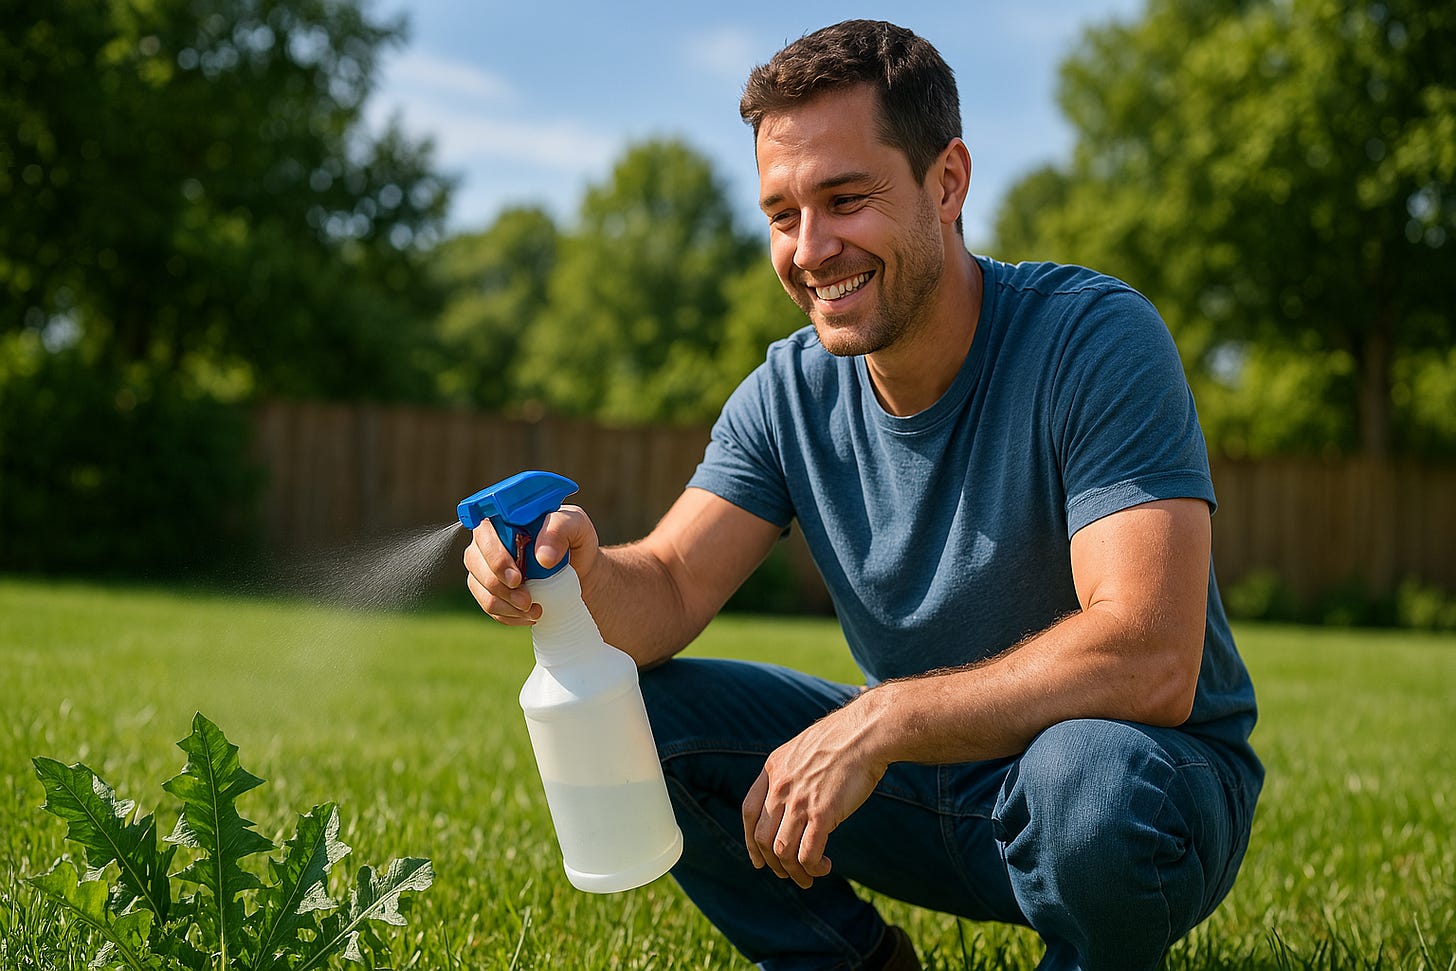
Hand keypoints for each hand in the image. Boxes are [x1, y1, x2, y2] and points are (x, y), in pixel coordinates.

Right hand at [463, 504, 599, 625]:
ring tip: (534, 609)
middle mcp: (488, 539)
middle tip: (527, 600)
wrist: (579, 571)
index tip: (516, 579)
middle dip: (499, 586)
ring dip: (504, 604)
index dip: (494, 556)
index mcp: (504, 517)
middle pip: (474, 560)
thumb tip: (543, 557)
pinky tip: (530, 614)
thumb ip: (560, 530)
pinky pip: (487, 605)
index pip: (484, 530)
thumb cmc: (573, 540)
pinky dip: (509, 615)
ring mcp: (485, 564)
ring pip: (478, 586)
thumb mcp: (576, 526)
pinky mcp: (488, 588)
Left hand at [741, 701, 887, 888]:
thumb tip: (792, 797)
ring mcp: (799, 802)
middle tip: (787, 874)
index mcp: (773, 769)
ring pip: (783, 852)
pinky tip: (825, 867)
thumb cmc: (843, 740)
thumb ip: (791, 773)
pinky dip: (813, 867)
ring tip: (808, 878)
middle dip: (773, 863)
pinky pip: (807, 854)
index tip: (759, 860)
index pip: (748, 812)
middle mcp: (780, 787)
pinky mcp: (822, 814)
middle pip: (762, 837)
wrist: (865, 733)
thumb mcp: (803, 749)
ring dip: (793, 872)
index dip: (750, 841)